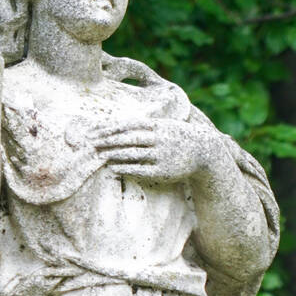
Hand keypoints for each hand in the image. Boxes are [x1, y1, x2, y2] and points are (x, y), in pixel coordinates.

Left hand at [84, 117, 221, 181]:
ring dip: (114, 153)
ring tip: (98, 155)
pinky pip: (141, 169)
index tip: (93, 131)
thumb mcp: (164, 125)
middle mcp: (158, 138)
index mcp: (157, 125)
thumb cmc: (178, 137)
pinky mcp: (163, 170)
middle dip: (107, 140)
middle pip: (127, 138)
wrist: (205, 152)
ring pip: (133, 153)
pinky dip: (125, 168)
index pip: (127, 125)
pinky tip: (113, 168)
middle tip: (90, 143)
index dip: (109, 128)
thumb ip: (145, 124)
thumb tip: (121, 125)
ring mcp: (161, 155)